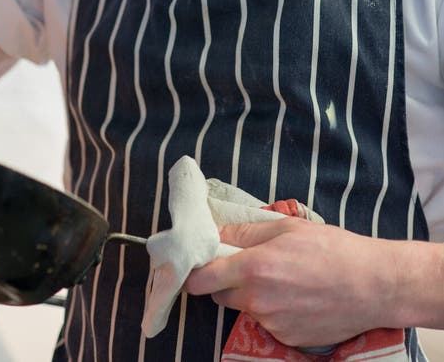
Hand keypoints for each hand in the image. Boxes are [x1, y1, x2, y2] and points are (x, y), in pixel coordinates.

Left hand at [185, 217, 402, 347]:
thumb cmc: (332, 249)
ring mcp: (273, 324)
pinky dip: (273, 310)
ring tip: (282, 277)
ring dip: (251, 294)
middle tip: (246, 262)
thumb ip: (244, 232)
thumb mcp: (286, 227)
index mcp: (254, 268)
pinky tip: (296, 295)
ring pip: (244, 307)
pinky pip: (266, 322)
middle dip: (225, 279)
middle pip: (219, 294)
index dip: (192, 271)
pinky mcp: (287, 339)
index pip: (200, 279)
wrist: (373, 285)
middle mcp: (258, 301)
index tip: (195, 262)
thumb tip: (215, 232)